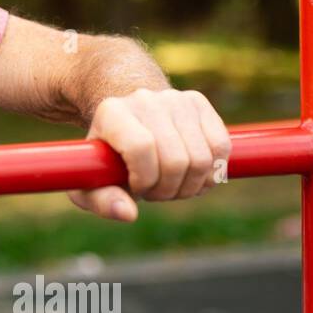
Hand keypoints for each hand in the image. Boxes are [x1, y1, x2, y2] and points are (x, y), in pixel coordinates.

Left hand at [68, 88, 231, 222]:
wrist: (128, 119)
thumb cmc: (108, 157)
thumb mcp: (91, 181)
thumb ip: (101, 200)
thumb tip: (128, 214)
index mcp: (111, 113)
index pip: (141, 147)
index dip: (145, 178)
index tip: (137, 187)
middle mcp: (144, 100)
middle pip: (175, 158)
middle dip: (168, 189)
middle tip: (155, 192)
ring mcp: (175, 98)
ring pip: (201, 158)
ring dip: (190, 185)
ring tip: (170, 184)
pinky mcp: (198, 102)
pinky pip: (221, 147)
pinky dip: (211, 172)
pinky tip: (192, 175)